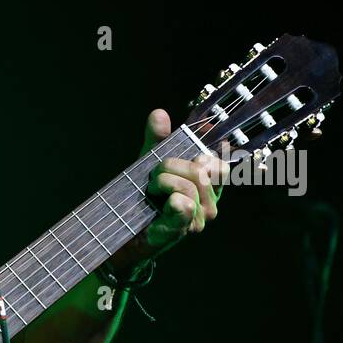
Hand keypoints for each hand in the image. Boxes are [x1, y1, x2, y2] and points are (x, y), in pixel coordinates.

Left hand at [109, 109, 223, 270]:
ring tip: (152, 190)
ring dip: (164, 181)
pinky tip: (160, 202)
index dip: (205, 152)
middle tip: (154, 176)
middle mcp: (210, 203)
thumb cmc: (142, 197)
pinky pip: (183, 204)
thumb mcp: (148, 163)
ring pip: (190, 184)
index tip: (187, 152)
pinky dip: (169, 198)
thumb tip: (159, 114)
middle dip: (171, 165)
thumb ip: (156, 139)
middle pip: (202, 169)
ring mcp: (198, 218)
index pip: (221, 163)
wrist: (121, 227)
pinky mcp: (182, 228)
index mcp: (208, 186)